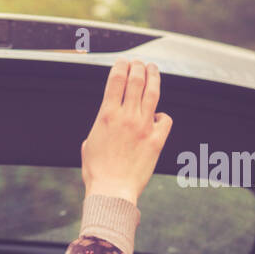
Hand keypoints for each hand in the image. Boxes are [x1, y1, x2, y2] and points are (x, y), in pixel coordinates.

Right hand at [80, 59, 171, 204]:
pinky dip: (162, 115)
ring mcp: (144, 126)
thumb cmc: (96, 172)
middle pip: (136, 80)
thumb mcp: (88, 145)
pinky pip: (166, 119)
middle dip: (138, 67)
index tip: (123, 62)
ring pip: (153, 92)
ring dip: (153, 77)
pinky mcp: (157, 139)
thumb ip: (98, 129)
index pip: (116, 80)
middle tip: (139, 63)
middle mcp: (126, 116)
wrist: (112, 191)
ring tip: (153, 70)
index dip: (121, 66)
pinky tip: (158, 117)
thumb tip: (105, 125)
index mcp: (106, 115)